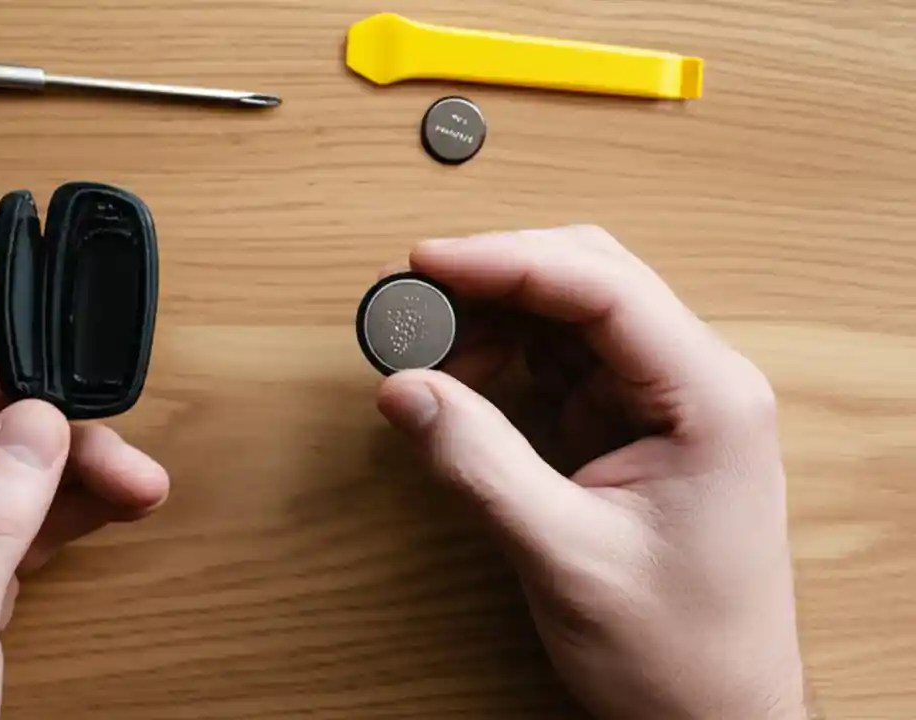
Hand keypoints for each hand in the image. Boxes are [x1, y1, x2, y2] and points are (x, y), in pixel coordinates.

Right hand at [376, 227, 805, 719]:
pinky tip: (461, 381)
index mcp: (709, 398)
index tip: (425, 264)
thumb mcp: (567, 557)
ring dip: (492, 319)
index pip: (603, 288)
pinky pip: (560, 365)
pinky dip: (503, 362)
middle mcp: (694, 382)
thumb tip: (405, 389)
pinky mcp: (633, 427)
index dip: (506, 261)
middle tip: (407, 296)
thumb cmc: (677, 651)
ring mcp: (663, 402)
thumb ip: (480, 464)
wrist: (713, 716)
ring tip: (423, 349)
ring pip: (568, 317)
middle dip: (492, 278)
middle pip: (586, 281)